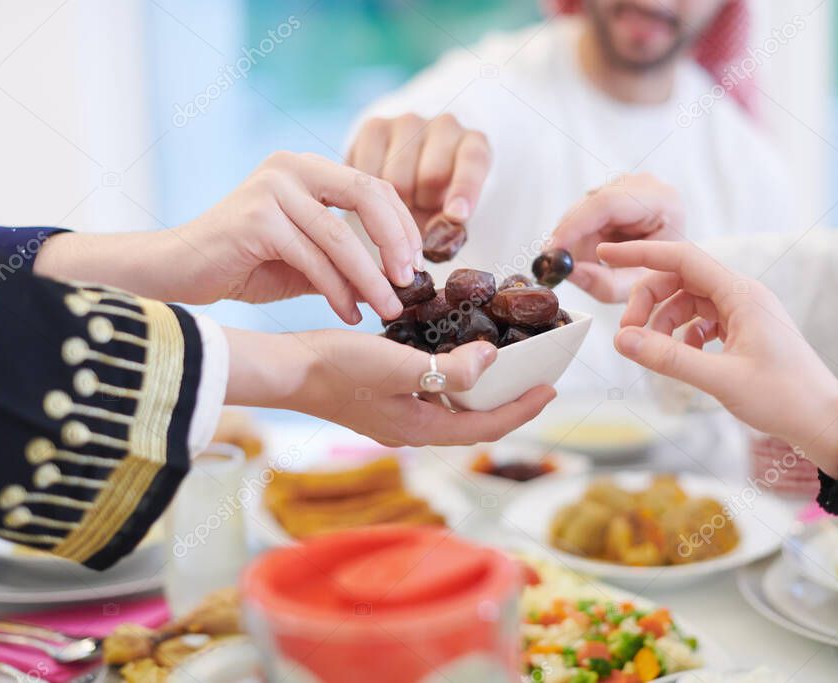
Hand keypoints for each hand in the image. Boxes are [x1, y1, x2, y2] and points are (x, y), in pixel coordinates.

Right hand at [37, 152, 422, 322]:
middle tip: (411, 282)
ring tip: (388, 309)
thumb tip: (400, 276)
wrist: (178, 272)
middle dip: (396, 242)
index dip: (402, 224)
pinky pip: (313, 258)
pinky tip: (350, 313)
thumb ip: (345, 254)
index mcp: (306, 168)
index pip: (372, 185)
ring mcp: (271, 189)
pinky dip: (337, 290)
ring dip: (371, 278)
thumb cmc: (245, 264)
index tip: (417, 263)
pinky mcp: (256, 219)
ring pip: (340, 237)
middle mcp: (290, 167)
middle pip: (367, 196)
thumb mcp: (306, 255)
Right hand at [225, 328, 555, 446]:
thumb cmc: (336, 368)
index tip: (551, 388)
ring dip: (482, 392)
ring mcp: (397, 417)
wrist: (286, 371)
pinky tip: (455, 359)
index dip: (523, 409)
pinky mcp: (384, 401)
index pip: (486, 426)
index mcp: (420, 428)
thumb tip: (491, 359)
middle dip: (508, 402)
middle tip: (535, 377)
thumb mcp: (397, 365)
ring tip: (506, 367)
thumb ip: (447, 369)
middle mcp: (412, 429)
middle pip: (474, 422)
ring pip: (454, 410)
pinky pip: (432, 397)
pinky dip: (453, 382)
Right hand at [348, 114, 490, 226]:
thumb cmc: (439, 198)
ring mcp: (408, 123)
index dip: (465, 188)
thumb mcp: (452, 214)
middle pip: (430, 176)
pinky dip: (371, 192)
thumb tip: (434, 238)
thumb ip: (449, 227)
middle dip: (424, 205)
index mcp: (474, 144)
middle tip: (421, 210)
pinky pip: (368, 171)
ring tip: (401, 200)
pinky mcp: (375, 126)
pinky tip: (379, 193)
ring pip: (396, 179)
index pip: (472, 161)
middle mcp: (444, 126)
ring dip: (395, 202)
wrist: (411, 169)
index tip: (456, 215)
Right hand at [547, 173, 684, 302]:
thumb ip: (604, 283)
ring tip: (589, 264)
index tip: (553, 249)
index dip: (575, 226)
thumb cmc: (663, 272)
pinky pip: (584, 212)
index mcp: (662, 201)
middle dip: (571, 239)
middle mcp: (644, 185)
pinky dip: (581, 236)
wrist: (675, 263)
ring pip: (582, 209)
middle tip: (561, 267)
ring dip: (577, 240)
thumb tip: (570, 271)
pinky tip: (592, 252)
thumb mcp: (637, 285)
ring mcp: (628, 184)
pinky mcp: (613, 190)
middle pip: (591, 205)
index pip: (607, 204)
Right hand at [599, 240, 837, 475]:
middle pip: (679, 280)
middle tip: (627, 334)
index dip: (640, 254)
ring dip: (662, 322)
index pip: (681, 258)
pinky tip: (680, 357)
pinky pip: (701, 320)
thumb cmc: (784, 398)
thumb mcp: (721, 380)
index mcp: (741, 295)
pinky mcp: (743, 331)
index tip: (607, 253)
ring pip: (687, 302)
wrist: (823, 421)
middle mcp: (742, 296)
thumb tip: (623, 340)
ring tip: (651, 352)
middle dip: (647, 302)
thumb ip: (669, 358)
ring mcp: (743, 313)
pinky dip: (681, 334)